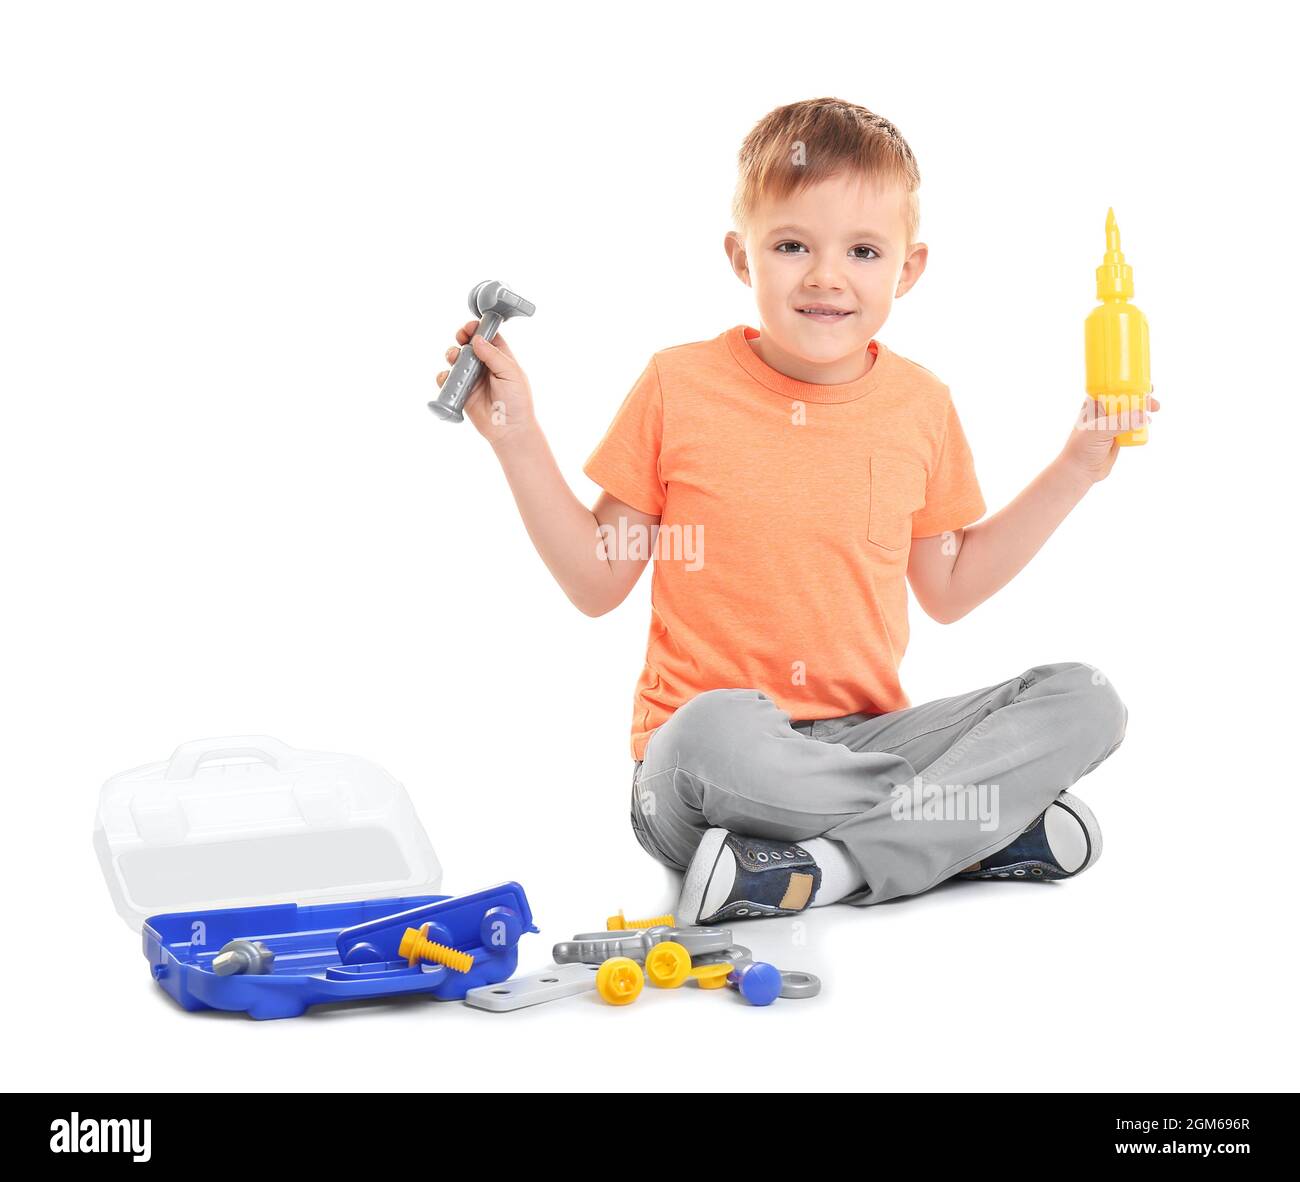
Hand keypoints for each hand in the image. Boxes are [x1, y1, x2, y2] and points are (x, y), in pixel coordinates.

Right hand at [437, 319, 535, 446]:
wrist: (509, 430)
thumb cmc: (517, 402)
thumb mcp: (511, 373)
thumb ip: (493, 355)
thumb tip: (477, 339)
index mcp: (501, 358)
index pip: (488, 336)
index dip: (478, 329)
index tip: (470, 327)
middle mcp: (485, 366)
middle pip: (469, 344)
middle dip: (462, 337)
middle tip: (460, 338)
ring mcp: (473, 378)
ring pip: (457, 360)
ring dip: (452, 354)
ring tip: (454, 358)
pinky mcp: (462, 392)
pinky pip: (448, 381)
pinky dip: (444, 377)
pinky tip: (448, 378)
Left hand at [1059, 392, 1160, 483]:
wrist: (1080, 471)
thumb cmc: (1081, 448)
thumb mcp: (1098, 431)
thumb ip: (1119, 423)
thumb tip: (1142, 415)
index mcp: (1094, 405)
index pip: (1113, 389)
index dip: (1129, 384)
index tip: (1144, 384)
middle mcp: (1104, 412)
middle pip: (1126, 399)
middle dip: (1141, 398)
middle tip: (1153, 403)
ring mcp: (1112, 424)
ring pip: (1132, 413)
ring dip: (1144, 410)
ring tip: (1154, 410)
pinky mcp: (1118, 436)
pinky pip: (1134, 427)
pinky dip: (1142, 424)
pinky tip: (1148, 424)